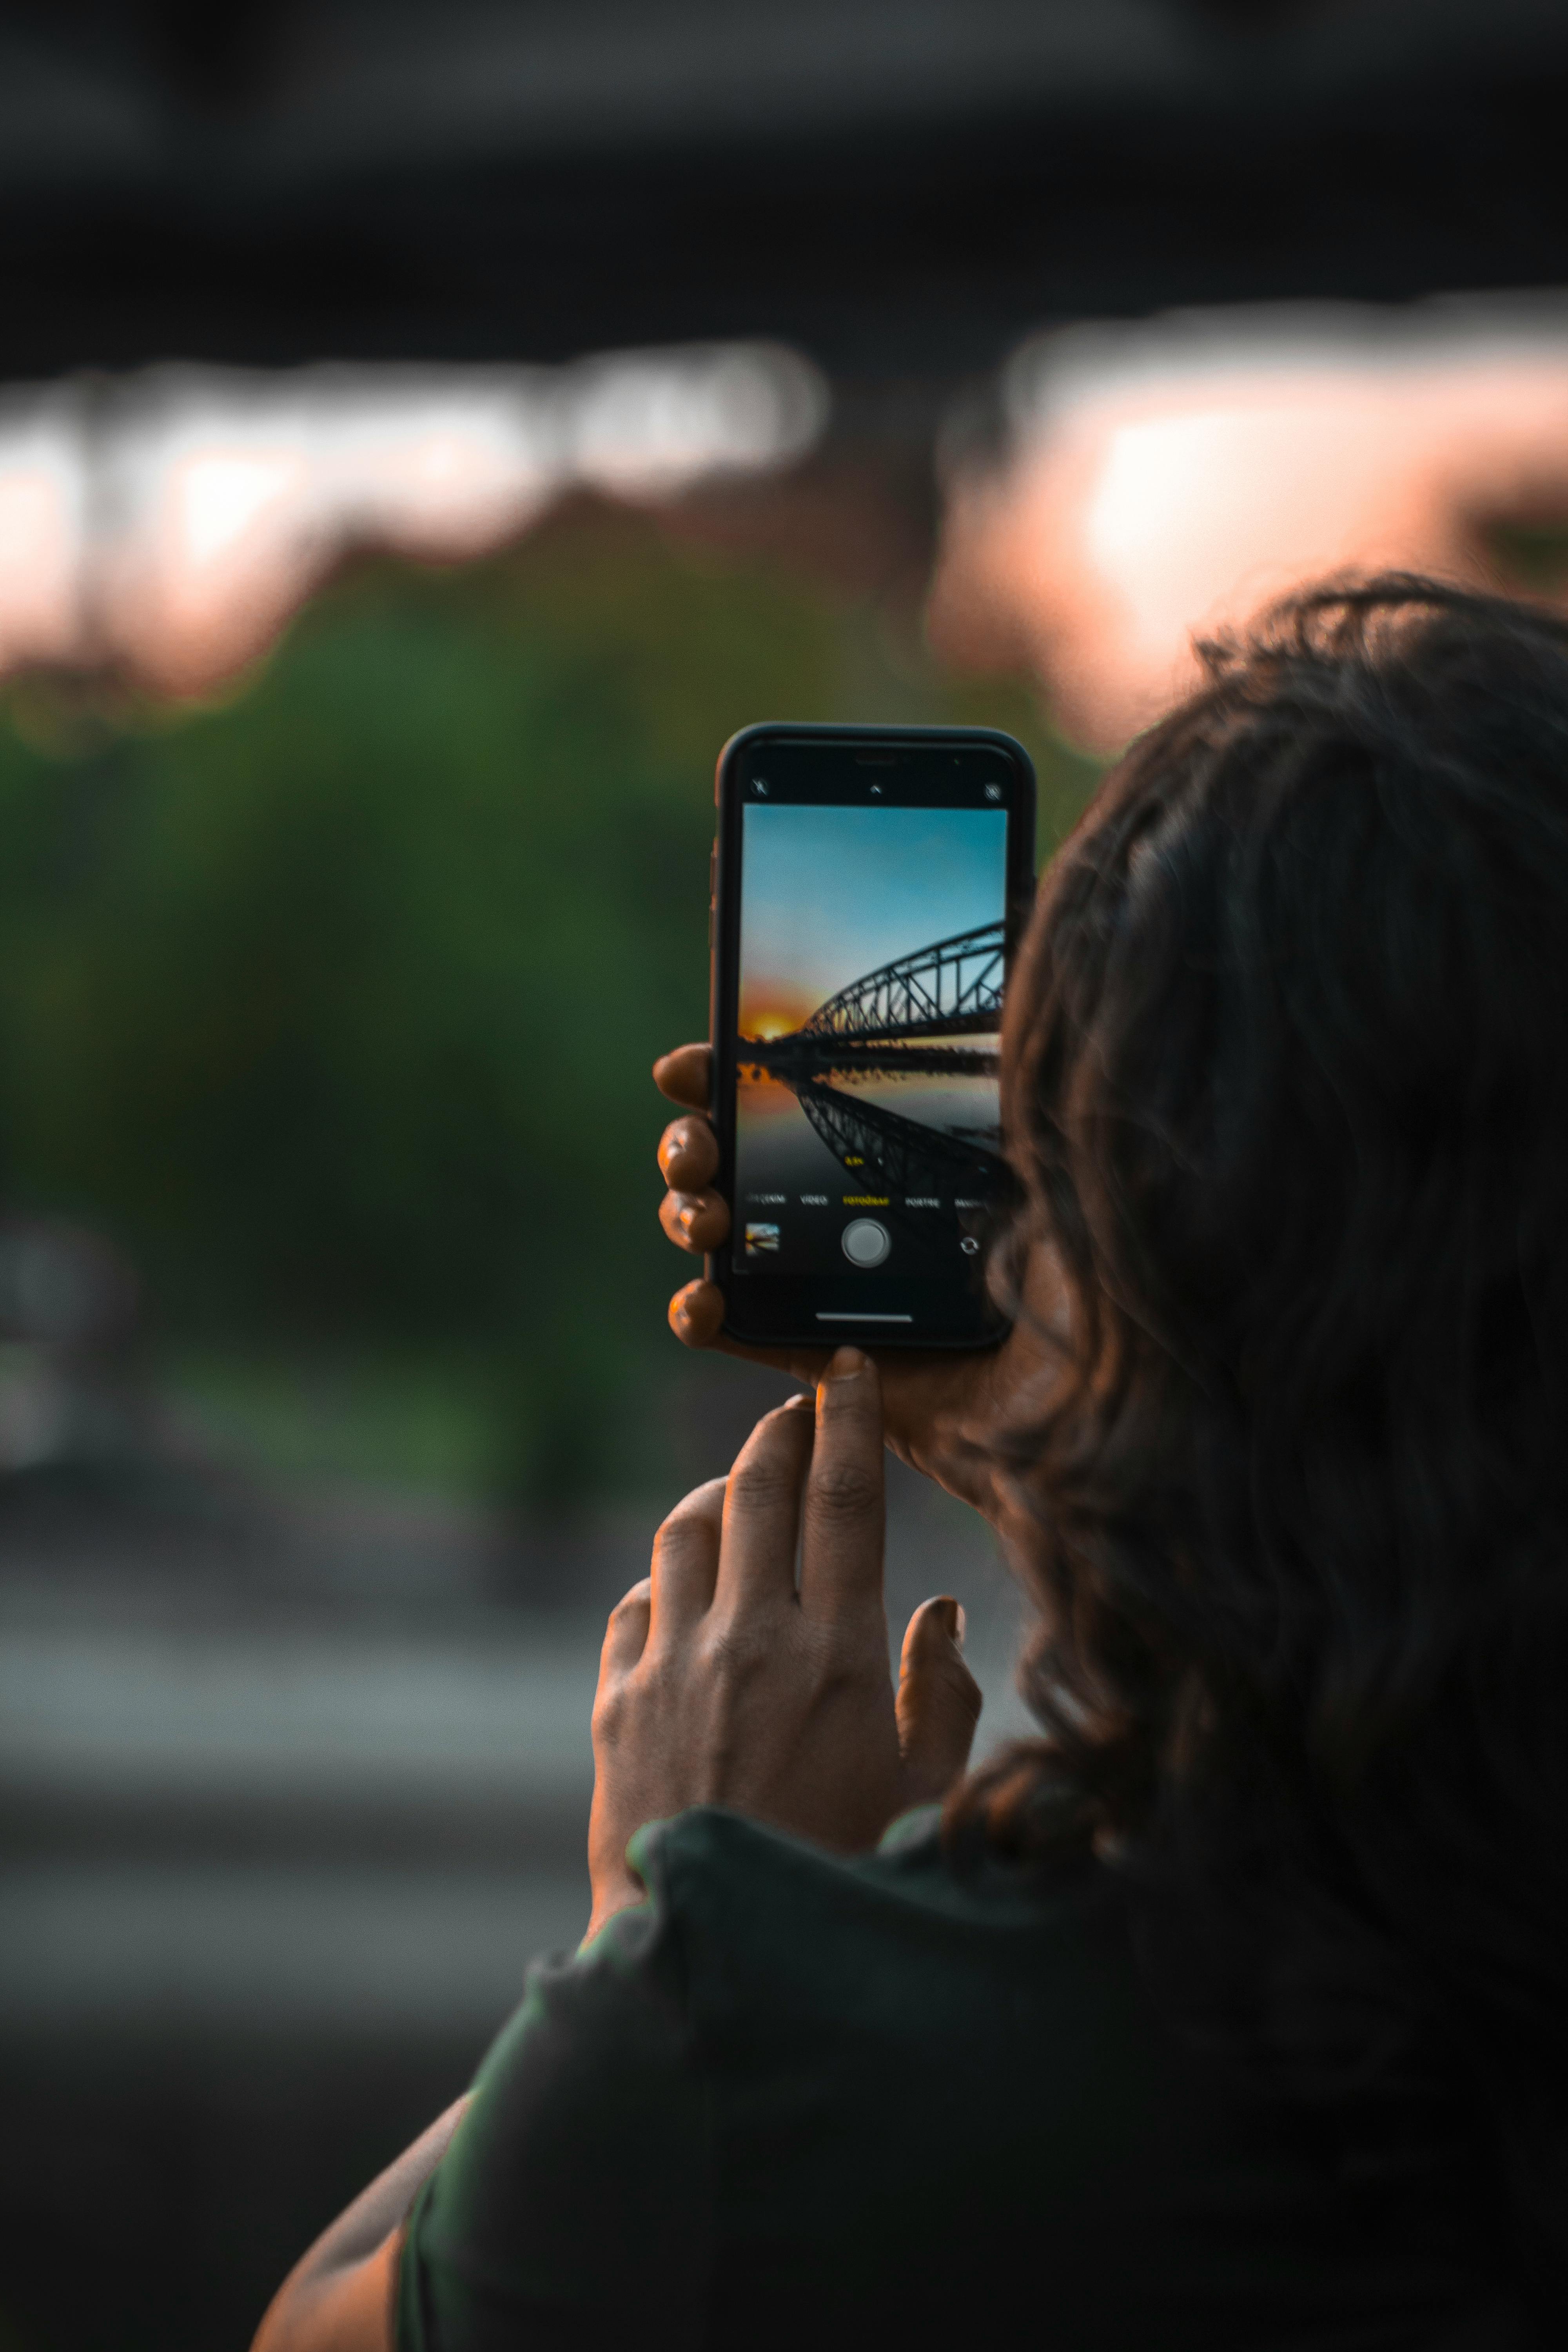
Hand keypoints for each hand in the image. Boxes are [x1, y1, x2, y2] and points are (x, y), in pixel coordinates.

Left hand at [586, 1349, 981, 1937]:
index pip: (846, 1498)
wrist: (714, 1959)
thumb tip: (938, 1615)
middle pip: (758, 1487)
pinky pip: (633, 1603)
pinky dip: (663, 1581)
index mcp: (839, 1656)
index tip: (848, 1370)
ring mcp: (674, 1667)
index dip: (849, 1420)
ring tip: (743, 1493)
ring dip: (718, 1494)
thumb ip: (944, 1695)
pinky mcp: (615, 1702)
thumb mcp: (927, 1793)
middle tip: (795, 1408)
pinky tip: (686, 1592)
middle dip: (778, 1430)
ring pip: (685, 1530)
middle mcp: (752, 1642)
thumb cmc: (843, 1876)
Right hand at [654, 1043, 1064, 1521]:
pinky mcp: (818, 1358)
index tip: (693, 1065)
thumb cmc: (1085, 1274)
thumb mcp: (1051, 1158)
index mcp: (889, 1148)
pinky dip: (700, 1315)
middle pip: (733, 1159)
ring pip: (720, 1237)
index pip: (790, 1093)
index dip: (727, 1072)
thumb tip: (1012, 953)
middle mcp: (848, 1207)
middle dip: (693, 1144)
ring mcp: (825, 1282)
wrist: (1089, 1401)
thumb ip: (1015, 1078)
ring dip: (689, 1216)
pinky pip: (736, 1333)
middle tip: (701, 1149)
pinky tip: (703, 1304)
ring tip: (708, 1220)